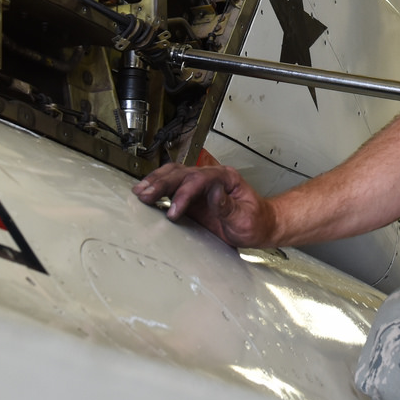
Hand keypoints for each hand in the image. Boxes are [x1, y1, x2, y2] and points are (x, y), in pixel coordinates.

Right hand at [133, 153, 277, 247]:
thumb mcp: (246, 218)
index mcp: (226, 178)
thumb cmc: (256, 221)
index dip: (184, 194)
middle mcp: (211, 178)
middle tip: (145, 195)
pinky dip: (158, 189)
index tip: (174, 211)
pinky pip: (172, 187)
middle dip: (162, 184)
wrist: (260, 225)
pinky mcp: (193, 197)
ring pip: (174, 175)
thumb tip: (214, 192)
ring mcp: (201, 186)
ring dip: (156, 182)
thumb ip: (228, 206)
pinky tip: (146, 194)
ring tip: (140, 192)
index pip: (199, 180)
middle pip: (182, 173)